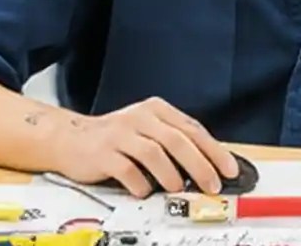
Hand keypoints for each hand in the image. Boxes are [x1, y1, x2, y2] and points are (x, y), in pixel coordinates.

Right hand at [51, 96, 239, 197]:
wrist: (70, 138)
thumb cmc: (114, 138)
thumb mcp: (146, 130)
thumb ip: (173, 142)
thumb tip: (208, 167)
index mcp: (155, 109)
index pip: (192, 128)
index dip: (214, 150)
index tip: (229, 169)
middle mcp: (139, 117)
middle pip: (177, 140)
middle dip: (200, 165)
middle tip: (212, 185)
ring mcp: (120, 134)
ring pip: (155, 153)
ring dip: (172, 176)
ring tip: (179, 189)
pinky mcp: (103, 152)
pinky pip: (128, 171)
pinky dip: (141, 184)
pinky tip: (145, 191)